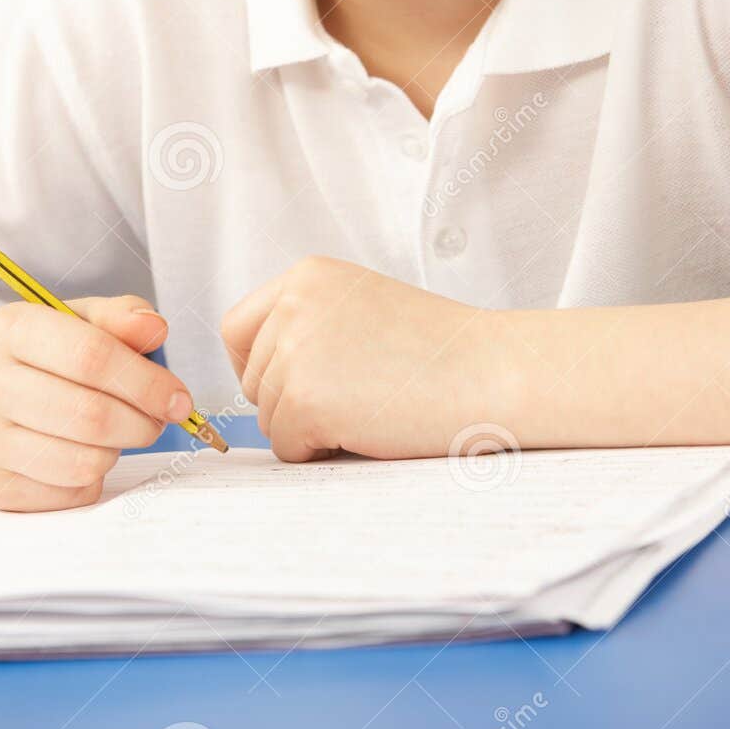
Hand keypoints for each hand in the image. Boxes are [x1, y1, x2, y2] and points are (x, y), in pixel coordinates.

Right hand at [0, 295, 193, 510]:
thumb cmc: (43, 355)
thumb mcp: (78, 320)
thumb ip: (121, 317)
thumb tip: (155, 328)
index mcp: (12, 329)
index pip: (91, 356)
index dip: (146, 382)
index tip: (179, 400)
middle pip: (90, 416)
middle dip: (142, 423)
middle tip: (157, 421)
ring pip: (84, 462)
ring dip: (117, 450)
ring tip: (113, 431)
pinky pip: (71, 493)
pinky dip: (92, 477)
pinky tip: (81, 452)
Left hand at [221, 255, 510, 461]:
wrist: (492, 371)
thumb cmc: (441, 352)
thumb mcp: (361, 308)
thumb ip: (311, 324)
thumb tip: (258, 379)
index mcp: (307, 275)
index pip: (237, 328)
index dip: (258, 367)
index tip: (293, 385)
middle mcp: (293, 304)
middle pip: (252, 379)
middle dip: (290, 404)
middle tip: (354, 402)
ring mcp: (295, 351)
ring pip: (269, 418)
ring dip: (312, 430)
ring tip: (370, 411)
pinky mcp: (305, 399)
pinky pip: (287, 447)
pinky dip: (321, 453)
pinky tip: (367, 431)